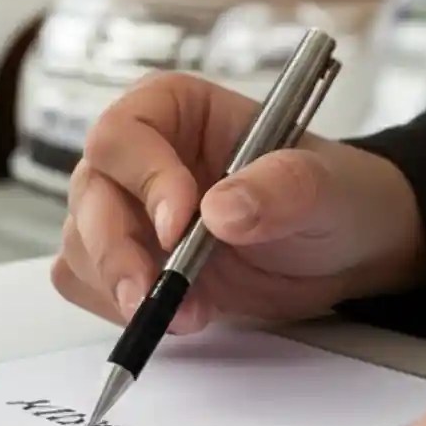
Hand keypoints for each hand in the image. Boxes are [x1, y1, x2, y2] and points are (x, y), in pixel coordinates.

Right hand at [52, 71, 425, 332]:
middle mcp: (138, 156)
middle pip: (89, 193)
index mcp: (175, 110)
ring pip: (81, 242)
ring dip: (119, 285)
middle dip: (116, 251)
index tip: (179, 228)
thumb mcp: (325, 187)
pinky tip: (172, 314)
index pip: (125, 134)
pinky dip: (116, 306)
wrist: (344, 252)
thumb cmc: (332, 197)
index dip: (143, 179)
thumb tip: (220, 211)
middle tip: (152, 296)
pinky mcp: (128, 259)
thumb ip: (280, 188)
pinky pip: (86, 281)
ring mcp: (125, 210)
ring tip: (187, 313)